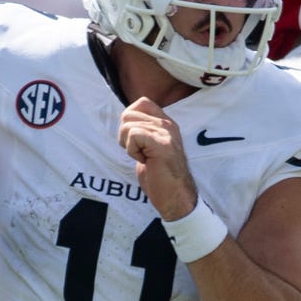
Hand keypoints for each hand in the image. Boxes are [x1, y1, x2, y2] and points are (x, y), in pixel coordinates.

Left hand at [121, 97, 197, 219]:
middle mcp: (168, 125)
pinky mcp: (161, 144)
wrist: (176, 197)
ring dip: (129, 145)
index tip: (136, 140)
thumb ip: (144, 132)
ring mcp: (166, 133)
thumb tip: (126, 121)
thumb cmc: (161, 178)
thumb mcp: (151, 148)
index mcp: (166, 124)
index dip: (130, 119)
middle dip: (124, 135)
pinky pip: (133, 135)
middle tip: (138, 151)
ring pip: (128, 125)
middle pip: (129, 113)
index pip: (142, 103)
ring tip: (143, 157)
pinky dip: (132, 151)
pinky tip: (145, 161)